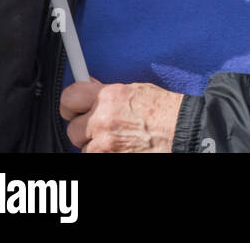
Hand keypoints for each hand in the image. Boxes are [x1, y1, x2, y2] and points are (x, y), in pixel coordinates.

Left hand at [60, 79, 182, 152]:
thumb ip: (108, 92)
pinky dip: (105, 154)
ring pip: (84, 149)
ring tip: (117, 139)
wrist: (180, 131)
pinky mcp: (108, 161)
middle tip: (99, 127)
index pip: (69, 98)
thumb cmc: (163, 110)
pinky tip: (121, 148)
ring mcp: (104, 146)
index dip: (70, 104)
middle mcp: (102, 121)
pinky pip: (94, 158)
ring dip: (95, 145)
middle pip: (72, 129)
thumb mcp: (134, 90)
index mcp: (108, 97)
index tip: (73, 106)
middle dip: (84, 129)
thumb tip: (90, 88)